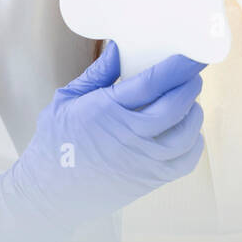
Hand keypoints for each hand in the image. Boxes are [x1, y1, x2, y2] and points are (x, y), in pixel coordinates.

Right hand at [0, 41, 206, 241]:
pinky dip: (194, 145)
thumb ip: (97, 74)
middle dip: (190, 86)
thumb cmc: (55, 144)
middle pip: (174, 106)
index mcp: (107, 110)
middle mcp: (128, 134)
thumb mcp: (67, 100)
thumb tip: (120, 47)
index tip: (191, 56)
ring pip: (185, 134)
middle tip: (193, 74)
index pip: (152, 83)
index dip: (178, 67)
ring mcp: (141, 160)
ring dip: (195, 114)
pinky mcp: (148, 180)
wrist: (47, 194)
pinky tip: (189, 133)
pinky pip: (184, 163)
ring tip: (191, 102)